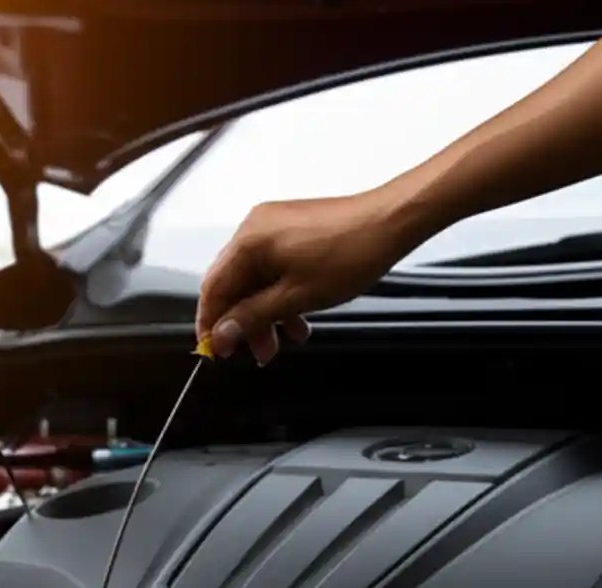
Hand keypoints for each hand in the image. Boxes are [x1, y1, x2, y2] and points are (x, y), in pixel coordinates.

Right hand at [196, 192, 422, 363]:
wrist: (390, 222)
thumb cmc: (351, 252)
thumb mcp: (296, 297)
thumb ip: (254, 316)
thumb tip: (224, 332)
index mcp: (249, 241)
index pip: (213, 288)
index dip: (211, 323)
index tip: (216, 349)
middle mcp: (255, 228)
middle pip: (233, 284)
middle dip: (243, 322)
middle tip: (256, 351)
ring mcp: (273, 226)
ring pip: (255, 278)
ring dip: (264, 312)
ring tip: (281, 340)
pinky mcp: (291, 228)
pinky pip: (273, 266)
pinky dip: (279, 293)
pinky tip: (295, 316)